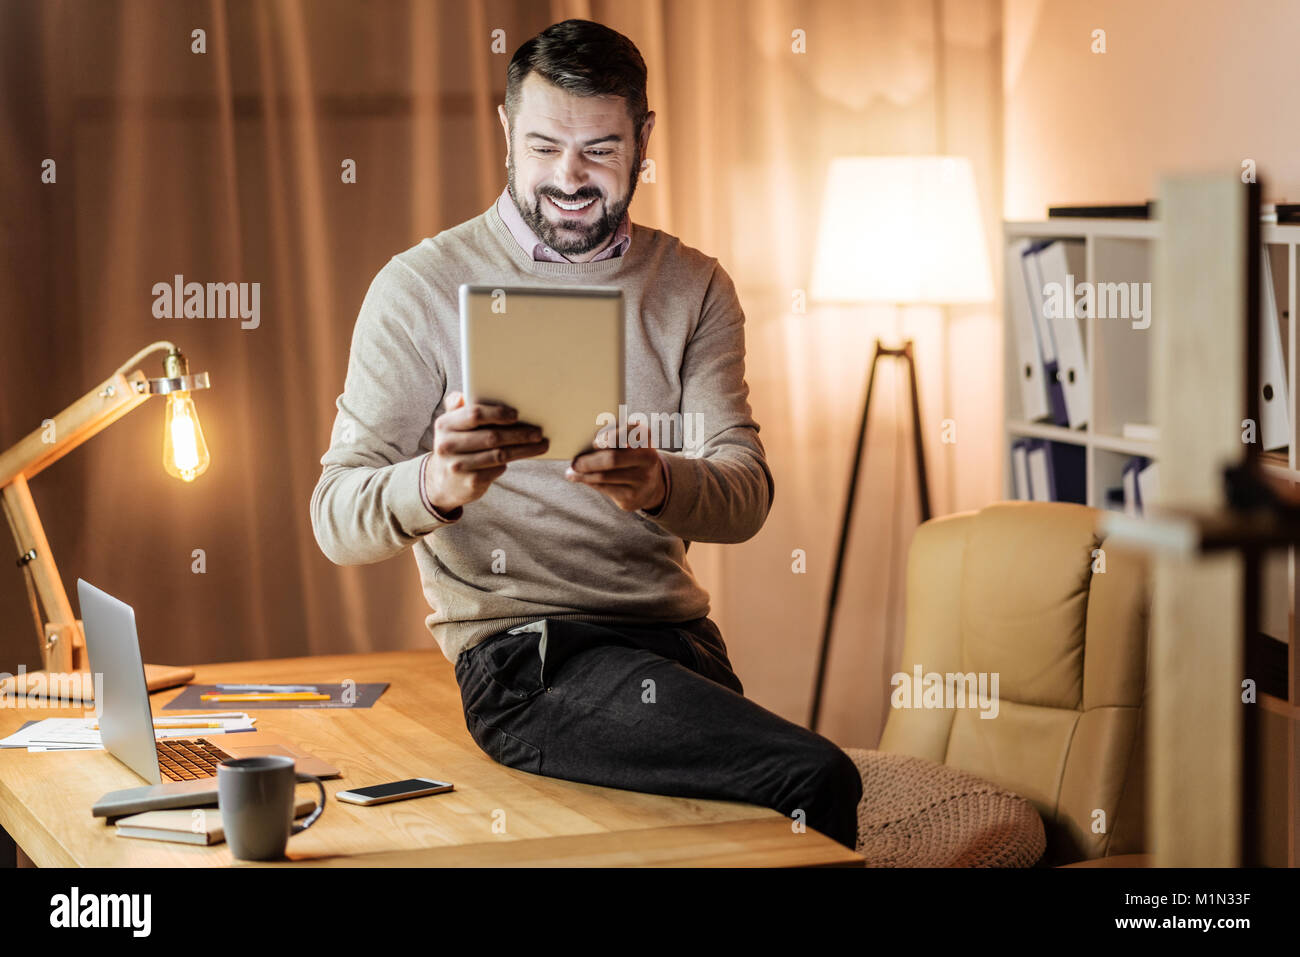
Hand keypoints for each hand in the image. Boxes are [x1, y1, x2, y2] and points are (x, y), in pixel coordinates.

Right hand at [425, 391, 548, 511]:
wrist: (442, 482)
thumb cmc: (455, 445)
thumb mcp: (451, 426)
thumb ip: (458, 408)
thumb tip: (463, 395)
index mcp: (445, 424)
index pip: (474, 414)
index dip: (498, 413)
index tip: (516, 414)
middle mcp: (447, 445)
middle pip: (492, 436)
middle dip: (519, 433)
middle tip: (538, 432)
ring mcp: (458, 466)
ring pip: (499, 455)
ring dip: (524, 449)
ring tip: (540, 444)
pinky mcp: (469, 483)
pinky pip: (497, 470)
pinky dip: (509, 463)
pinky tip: (520, 456)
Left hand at [565, 424, 666, 512]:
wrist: (649, 485)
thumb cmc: (629, 457)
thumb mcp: (627, 443)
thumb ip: (610, 438)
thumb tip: (581, 447)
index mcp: (645, 437)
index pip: (629, 433)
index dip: (611, 437)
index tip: (595, 443)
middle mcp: (648, 458)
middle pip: (612, 459)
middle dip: (589, 461)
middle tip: (575, 462)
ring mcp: (642, 479)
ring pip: (604, 476)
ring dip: (583, 474)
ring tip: (572, 472)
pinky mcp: (632, 496)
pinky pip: (604, 488)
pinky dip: (588, 482)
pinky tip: (579, 478)